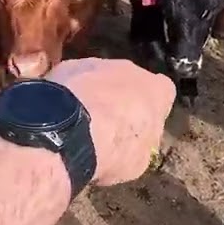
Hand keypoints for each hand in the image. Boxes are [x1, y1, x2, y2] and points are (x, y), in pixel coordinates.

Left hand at [46, 57, 174, 184]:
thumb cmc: (114, 150)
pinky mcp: (67, 66)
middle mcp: (131, 69)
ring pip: (99, 78)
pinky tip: (60, 117)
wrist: (70, 133)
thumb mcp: (139, 160)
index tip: (141, 128)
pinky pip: (73, 80)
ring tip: (79, 124)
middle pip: (129, 82)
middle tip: (107, 128)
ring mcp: (98, 64)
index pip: (164, 93)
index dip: (152, 110)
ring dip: (93, 97)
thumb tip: (135, 143)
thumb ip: (142, 143)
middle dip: (120, 100)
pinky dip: (68, 95)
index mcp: (158, 90)